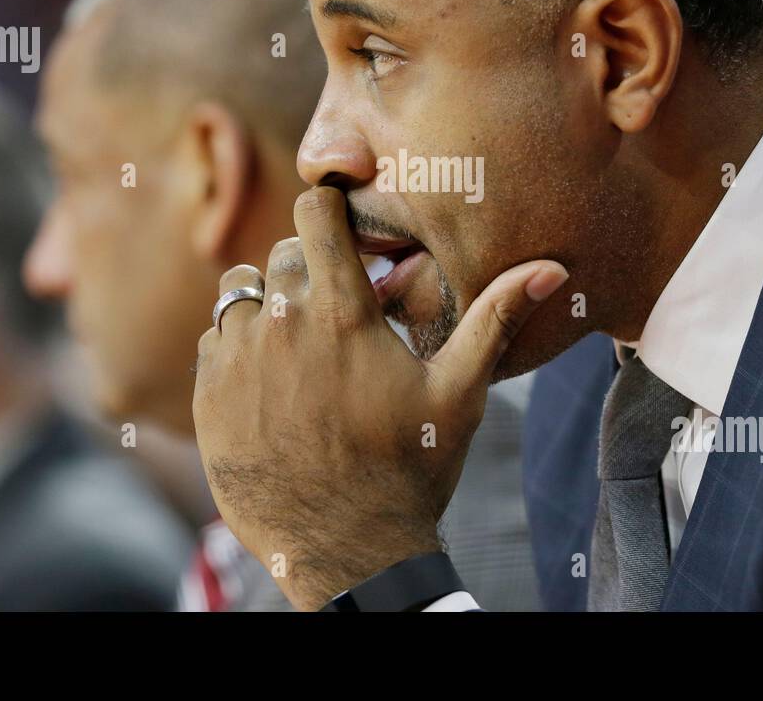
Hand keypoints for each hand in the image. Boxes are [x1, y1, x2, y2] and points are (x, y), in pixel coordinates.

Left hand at [192, 186, 566, 609]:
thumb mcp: (459, 393)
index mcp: (343, 310)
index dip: (328, 210)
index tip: (344, 228)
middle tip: (338, 307)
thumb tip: (553, 268)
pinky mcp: (209, 395)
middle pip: (281, 253)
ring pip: (242, 293)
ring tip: (303, 345)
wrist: (346, 552)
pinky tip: (273, 383)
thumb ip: (496, 318)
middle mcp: (281, 323)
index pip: (314, 211)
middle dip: (309, 267)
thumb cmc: (410, 469)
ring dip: (269, 305)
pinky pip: (215, 341)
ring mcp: (237, 359)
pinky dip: (239, 348)